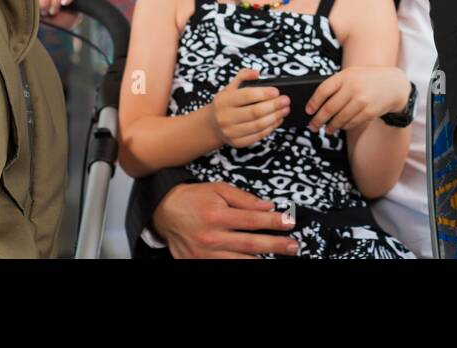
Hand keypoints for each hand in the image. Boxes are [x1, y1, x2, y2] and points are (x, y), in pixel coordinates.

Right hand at [152, 182, 297, 258]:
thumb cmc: (193, 198)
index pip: (252, 220)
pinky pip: (223, 268)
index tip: (290, 222)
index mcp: (216, 215)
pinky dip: (239, 267)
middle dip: (275, 245)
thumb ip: (244, 199)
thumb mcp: (218, 189)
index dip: (274, 222)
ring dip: (262, 262)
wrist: (163, 212)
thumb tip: (268, 206)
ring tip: (279, 260)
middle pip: (250, 244)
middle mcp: (210, 237)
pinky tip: (254, 264)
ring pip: (238, 262)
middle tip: (294, 246)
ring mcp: (203, 254)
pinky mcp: (196, 264)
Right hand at [210, 68, 288, 147]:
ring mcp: (231, 132)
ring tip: (285, 110)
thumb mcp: (230, 87)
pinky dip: (271, 128)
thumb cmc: (226, 103)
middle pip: (254, 112)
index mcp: (224, 101)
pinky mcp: (237, 143)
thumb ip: (243, 76)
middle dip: (274, 106)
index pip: (246, 96)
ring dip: (275, 117)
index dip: (263, 93)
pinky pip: (258, 136)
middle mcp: (225, 117)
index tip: (277, 91)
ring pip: (258, 125)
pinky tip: (278, 120)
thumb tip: (256, 73)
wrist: (213, 125)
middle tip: (286, 100)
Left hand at [306, 66, 409, 133]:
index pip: (323, 90)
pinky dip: (344, 126)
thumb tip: (318, 103)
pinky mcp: (369, 112)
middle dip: (318, 120)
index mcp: (346, 75)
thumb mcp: (353, 74)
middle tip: (312, 126)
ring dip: (331, 126)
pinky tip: (341, 126)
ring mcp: (362, 101)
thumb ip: (337, 84)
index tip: (308, 111)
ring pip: (340, 118)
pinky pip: (351, 123)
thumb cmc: (368, 79)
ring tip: (326, 129)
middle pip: (329, 108)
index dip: (313, 102)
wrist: (395, 84)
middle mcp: (353, 88)